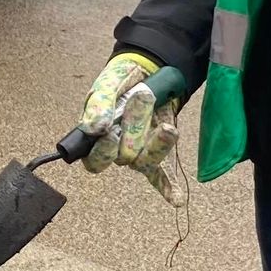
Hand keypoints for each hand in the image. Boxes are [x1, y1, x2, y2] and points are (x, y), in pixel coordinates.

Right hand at [79, 52, 183, 205]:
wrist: (145, 70)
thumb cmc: (119, 81)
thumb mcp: (107, 84)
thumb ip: (98, 104)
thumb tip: (93, 127)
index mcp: (97, 139)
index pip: (94, 161)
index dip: (102, 152)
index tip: (110, 134)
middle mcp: (117, 151)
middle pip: (125, 156)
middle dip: (134, 128)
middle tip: (141, 97)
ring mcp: (140, 154)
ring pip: (146, 163)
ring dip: (157, 146)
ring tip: (165, 127)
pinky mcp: (159, 152)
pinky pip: (162, 175)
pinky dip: (168, 188)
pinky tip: (177, 199)